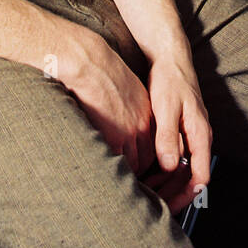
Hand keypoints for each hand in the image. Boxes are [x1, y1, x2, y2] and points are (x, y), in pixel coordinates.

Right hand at [61, 27, 155, 175]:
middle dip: (142, 171)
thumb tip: (123, 118)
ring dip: (130, 174)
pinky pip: (119, 162)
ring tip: (119, 181)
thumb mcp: (127, 90)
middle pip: (148, 157)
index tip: (140, 165)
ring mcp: (130, 132)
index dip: (147, 157)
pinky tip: (108, 174)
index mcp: (146, 112)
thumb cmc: (104, 73)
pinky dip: (116, 171)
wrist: (94, 66)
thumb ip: (131, 108)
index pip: (153, 143)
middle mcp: (142, 124)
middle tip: (133, 180)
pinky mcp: (115, 136)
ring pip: (136, 163)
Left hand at [141, 57, 211, 214]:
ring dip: (168, 184)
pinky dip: (165, 170)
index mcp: (200, 133)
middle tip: (153, 205)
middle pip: (192, 178)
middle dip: (175, 194)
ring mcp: (191, 135)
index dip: (186, 195)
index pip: (201, 176)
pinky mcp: (182, 132)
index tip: (170, 207)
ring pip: (184, 170)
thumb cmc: (170, 79)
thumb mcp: (166, 108)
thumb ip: (168, 137)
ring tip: (147, 192)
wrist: (171, 59)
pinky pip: (178, 158)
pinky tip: (148, 174)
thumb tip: (170, 165)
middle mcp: (199, 138)